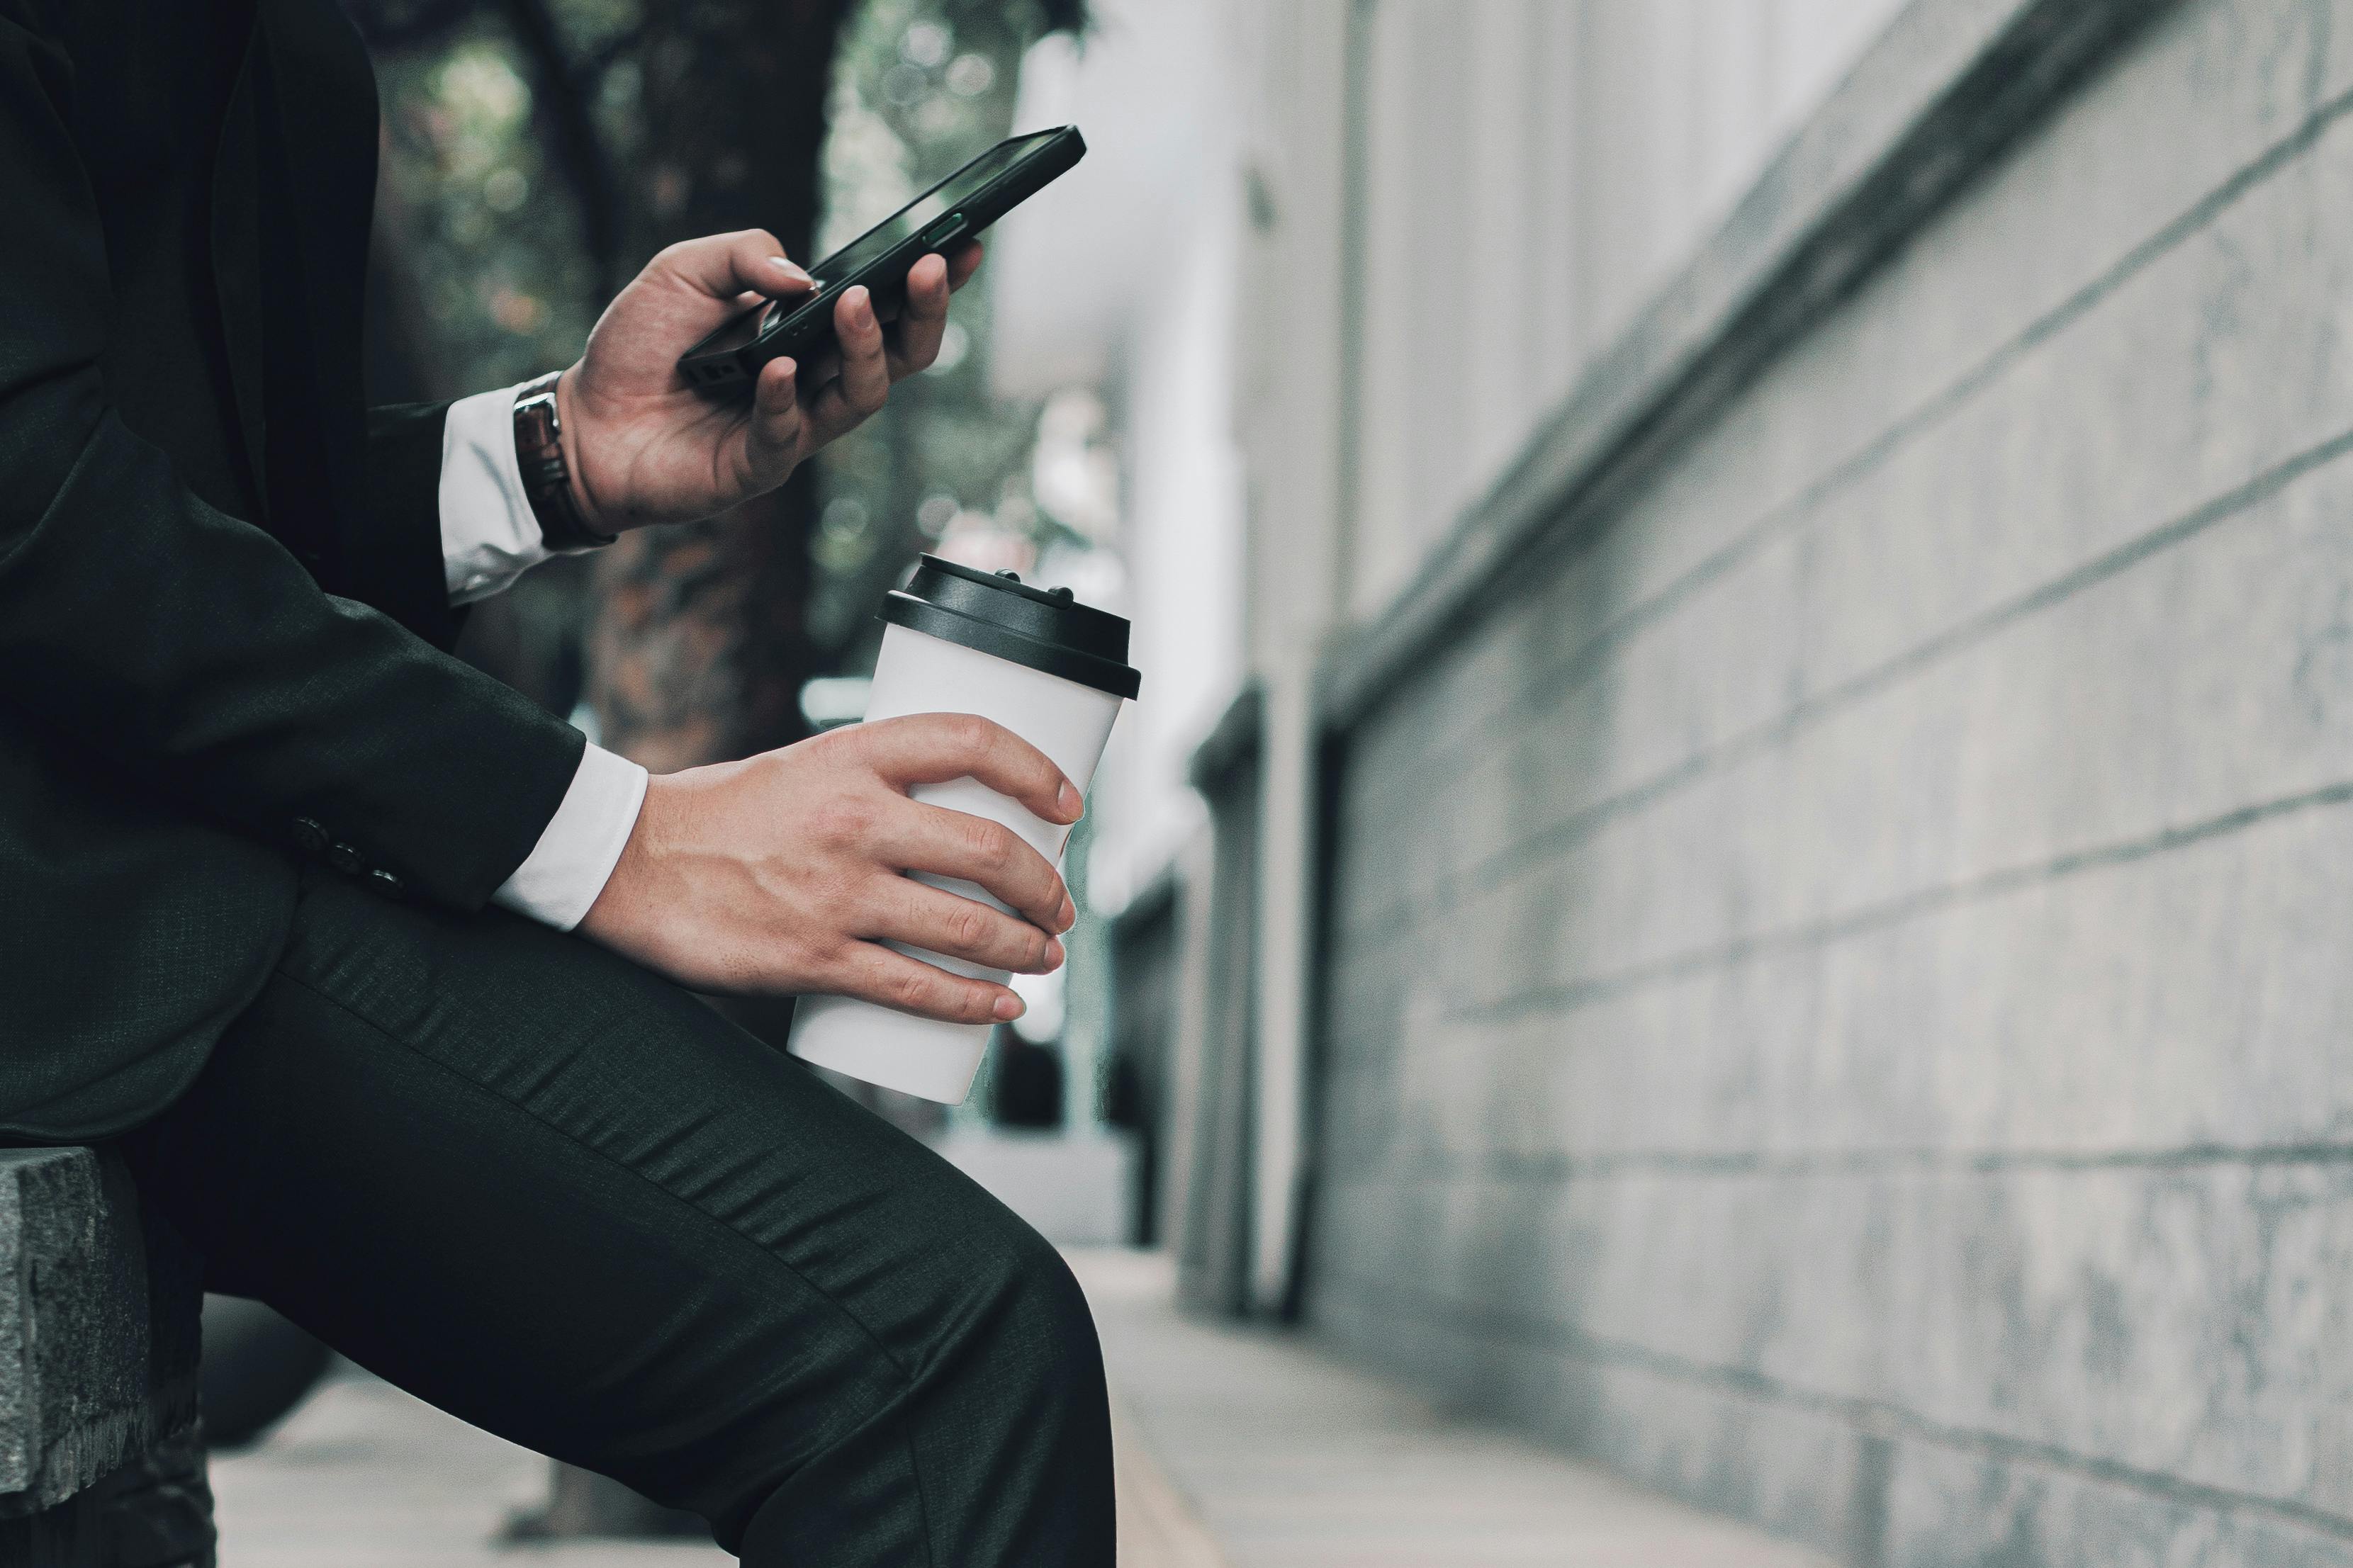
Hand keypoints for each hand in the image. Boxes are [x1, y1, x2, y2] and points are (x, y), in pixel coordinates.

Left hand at [554, 230, 983, 534]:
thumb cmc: (639, 347)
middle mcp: (813, 380)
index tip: (962, 243)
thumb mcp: (682, 271)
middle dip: (923, 311)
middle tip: (933, 266)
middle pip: (898, 355)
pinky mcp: (757, 467)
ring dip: (866, 349)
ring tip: (855, 305)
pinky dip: (784, 398)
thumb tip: (803, 277)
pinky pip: (787, 435)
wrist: (583, 422)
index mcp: (807, 332)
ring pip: (860, 396)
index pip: (884, 305)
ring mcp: (792, 426)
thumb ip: (742, 257)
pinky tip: (776, 366)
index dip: (927, 280)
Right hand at [576, 714, 1081, 1022]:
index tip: (1069, 805)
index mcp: (852, 755)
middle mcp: (852, 818)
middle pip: (991, 848)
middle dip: (1046, 886)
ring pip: (967, 927)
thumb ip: (872, 781)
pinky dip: (974, 1003)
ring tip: (1046, 957)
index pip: (972, 740)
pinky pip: (917, 987)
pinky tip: (1003, 1010)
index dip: (1038, 770)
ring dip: (1026, 949)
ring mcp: (837, 892)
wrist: (630, 864)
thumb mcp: (802, 766)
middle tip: (1061, 906)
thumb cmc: (720, 814)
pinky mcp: (814, 958)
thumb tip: (955, 811)